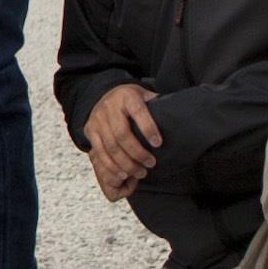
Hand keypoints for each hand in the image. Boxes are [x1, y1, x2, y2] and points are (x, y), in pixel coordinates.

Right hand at [83, 84, 162, 200]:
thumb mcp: (145, 96)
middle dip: (138, 153)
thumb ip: (157, 105)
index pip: (138, 111)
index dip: (148, 128)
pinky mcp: (90, 130)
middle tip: (151, 164)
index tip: (159, 144)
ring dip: (127, 163)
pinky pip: (100, 152)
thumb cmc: (131, 100)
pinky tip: (124, 174)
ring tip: (141, 173)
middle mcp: (110, 107)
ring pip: (111, 146)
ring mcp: (98, 119)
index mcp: (127, 96)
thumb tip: (177, 115)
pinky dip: (112, 166)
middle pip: (122, 134)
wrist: (105, 94)